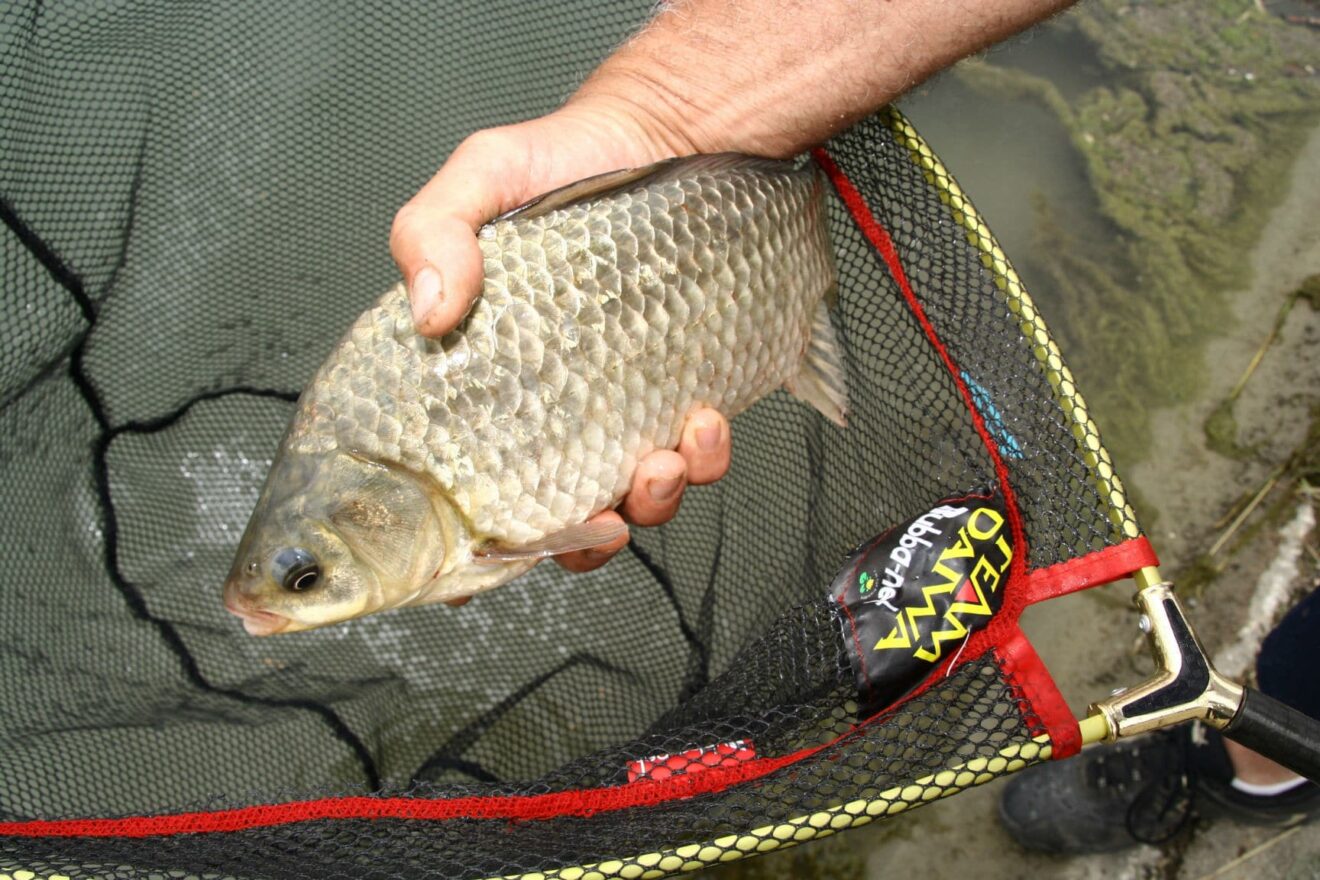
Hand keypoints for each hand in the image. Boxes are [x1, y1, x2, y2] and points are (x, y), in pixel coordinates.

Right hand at [390, 97, 729, 583]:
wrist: (672, 137)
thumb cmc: (567, 160)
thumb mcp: (483, 178)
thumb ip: (433, 230)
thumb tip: (430, 312)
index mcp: (487, 381)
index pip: (461, 481)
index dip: (464, 547)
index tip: (473, 579)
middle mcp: (553, 409)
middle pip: (554, 518)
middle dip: (579, 542)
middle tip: (597, 517)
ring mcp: (622, 408)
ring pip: (632, 502)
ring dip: (649, 504)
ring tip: (662, 458)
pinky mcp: (682, 395)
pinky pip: (697, 460)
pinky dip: (704, 461)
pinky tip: (703, 424)